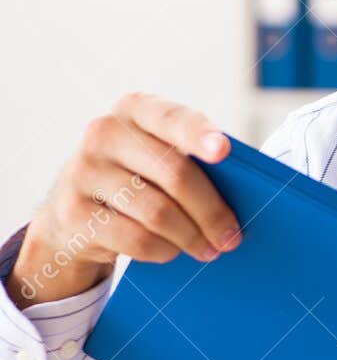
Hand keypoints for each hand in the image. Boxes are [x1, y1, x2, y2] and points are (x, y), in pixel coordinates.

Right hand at [8, 93, 240, 309]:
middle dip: (211, 211)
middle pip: (175, 174)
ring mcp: (84, 171)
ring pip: (158, 213)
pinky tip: (172, 251)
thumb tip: (241, 195)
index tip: (223, 151)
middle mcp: (104, 133)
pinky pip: (137, 239)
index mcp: (134, 109)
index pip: (171, 118)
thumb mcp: (155, 157)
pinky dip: (164, 250)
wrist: (72, 215)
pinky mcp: (74, 212)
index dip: (198, 134)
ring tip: (209, 249)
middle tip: (231, 237)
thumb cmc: (135, 180)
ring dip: (191, 237)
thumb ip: (189, 160)